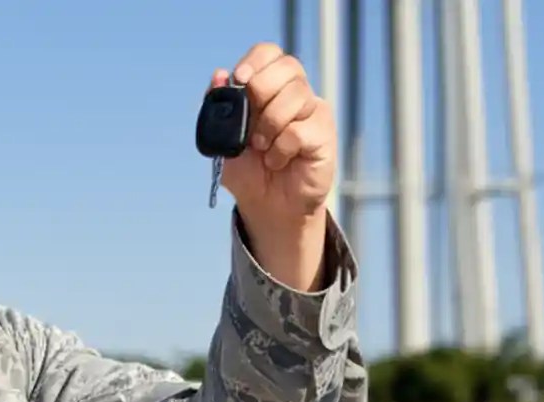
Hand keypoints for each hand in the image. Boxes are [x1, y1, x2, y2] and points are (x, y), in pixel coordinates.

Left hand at [211, 43, 336, 290]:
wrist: (268, 206)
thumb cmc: (248, 171)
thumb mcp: (224, 139)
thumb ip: (220, 108)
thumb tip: (219, 75)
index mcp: (270, 88)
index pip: (269, 53)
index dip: (256, 60)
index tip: (241, 79)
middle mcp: (294, 93)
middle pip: (288, 66)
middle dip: (262, 91)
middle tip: (251, 125)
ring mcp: (312, 111)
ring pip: (295, 95)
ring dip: (269, 126)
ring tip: (263, 149)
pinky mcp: (324, 134)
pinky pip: (299, 130)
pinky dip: (281, 149)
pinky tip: (278, 161)